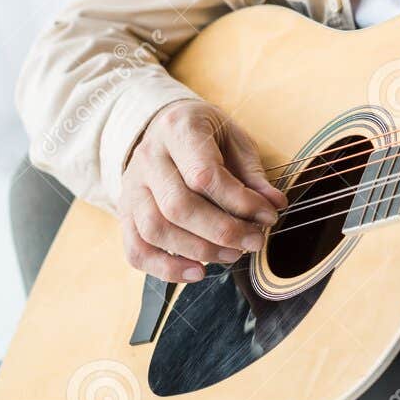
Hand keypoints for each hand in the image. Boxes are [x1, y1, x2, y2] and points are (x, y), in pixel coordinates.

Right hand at [118, 99, 288, 282]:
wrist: (165, 127)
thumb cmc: (207, 135)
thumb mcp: (235, 140)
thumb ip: (252, 174)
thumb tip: (274, 205)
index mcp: (178, 130)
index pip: (204, 175)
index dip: (239, 202)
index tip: (268, 216)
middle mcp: (148, 157)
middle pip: (178, 207)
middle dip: (222, 232)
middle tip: (254, 242)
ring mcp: (131, 186)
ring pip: (155, 230)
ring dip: (198, 251)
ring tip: (232, 255)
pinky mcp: (125, 211)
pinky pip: (136, 248)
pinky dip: (164, 268)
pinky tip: (197, 272)